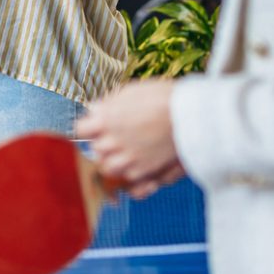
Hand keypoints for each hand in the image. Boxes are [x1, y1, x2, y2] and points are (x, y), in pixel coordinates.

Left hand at [76, 81, 185, 198]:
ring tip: (126, 153)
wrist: (193, 113)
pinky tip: (138, 166)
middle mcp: (113, 143)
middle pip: (95, 150)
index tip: (94, 125)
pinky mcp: (145, 171)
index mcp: (105, 120)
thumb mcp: (131, 92)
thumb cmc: (163, 97)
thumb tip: (95, 109)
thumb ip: (109, 104)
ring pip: (108, 169)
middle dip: (101, 143)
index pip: (81, 130)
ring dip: (113, 161)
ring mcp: (128, 160)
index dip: (88, 127)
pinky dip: (131, 176)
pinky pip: (129, 181)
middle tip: (113, 136)